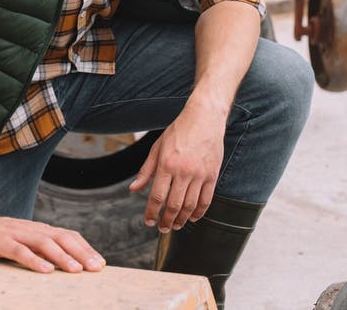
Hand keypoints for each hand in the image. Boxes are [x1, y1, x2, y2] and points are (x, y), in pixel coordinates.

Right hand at [0, 207, 105, 273]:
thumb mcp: (24, 241)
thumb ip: (41, 248)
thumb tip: (65, 263)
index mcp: (39, 229)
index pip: (68, 235)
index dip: (85, 248)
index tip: (100, 264)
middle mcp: (31, 229)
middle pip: (61, 238)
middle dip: (81, 253)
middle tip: (97, 268)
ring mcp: (16, 234)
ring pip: (44, 244)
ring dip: (62, 257)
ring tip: (76, 270)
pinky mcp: (0, 242)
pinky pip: (19, 251)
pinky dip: (34, 260)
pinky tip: (46, 271)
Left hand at [129, 101, 225, 232]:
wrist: (204, 118)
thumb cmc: (178, 131)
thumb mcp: (157, 147)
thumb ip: (146, 170)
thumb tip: (134, 189)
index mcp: (166, 164)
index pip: (157, 196)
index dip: (152, 212)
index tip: (149, 221)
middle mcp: (183, 171)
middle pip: (174, 205)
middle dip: (166, 221)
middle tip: (162, 229)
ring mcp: (199, 174)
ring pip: (190, 206)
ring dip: (182, 219)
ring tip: (175, 225)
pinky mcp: (212, 175)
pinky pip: (206, 200)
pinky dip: (199, 212)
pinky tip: (193, 217)